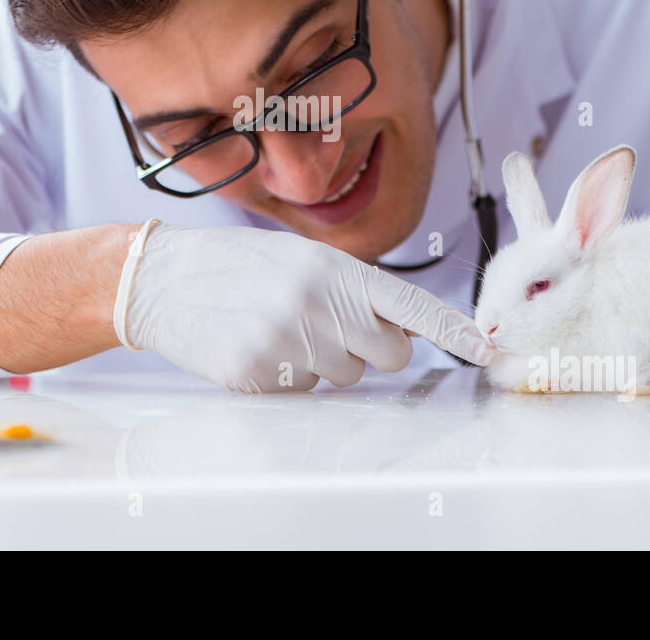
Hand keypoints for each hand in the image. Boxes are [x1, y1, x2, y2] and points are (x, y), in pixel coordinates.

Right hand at [114, 223, 498, 391]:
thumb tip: (400, 328)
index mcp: (333, 266)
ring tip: (278, 329)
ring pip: (344, 378)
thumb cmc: (235, 265)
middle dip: (368, 349)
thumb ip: (352, 287)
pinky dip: (285, 377)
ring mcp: (287, 339)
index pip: (412, 305)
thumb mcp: (299, 256)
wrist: (161, 278)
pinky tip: (255, 346)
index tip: (488, 349)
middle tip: (324, 326)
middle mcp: (316, 301)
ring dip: (320, 363)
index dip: (456, 331)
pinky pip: (302, 393)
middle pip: (388, 355)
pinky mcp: (259, 372)